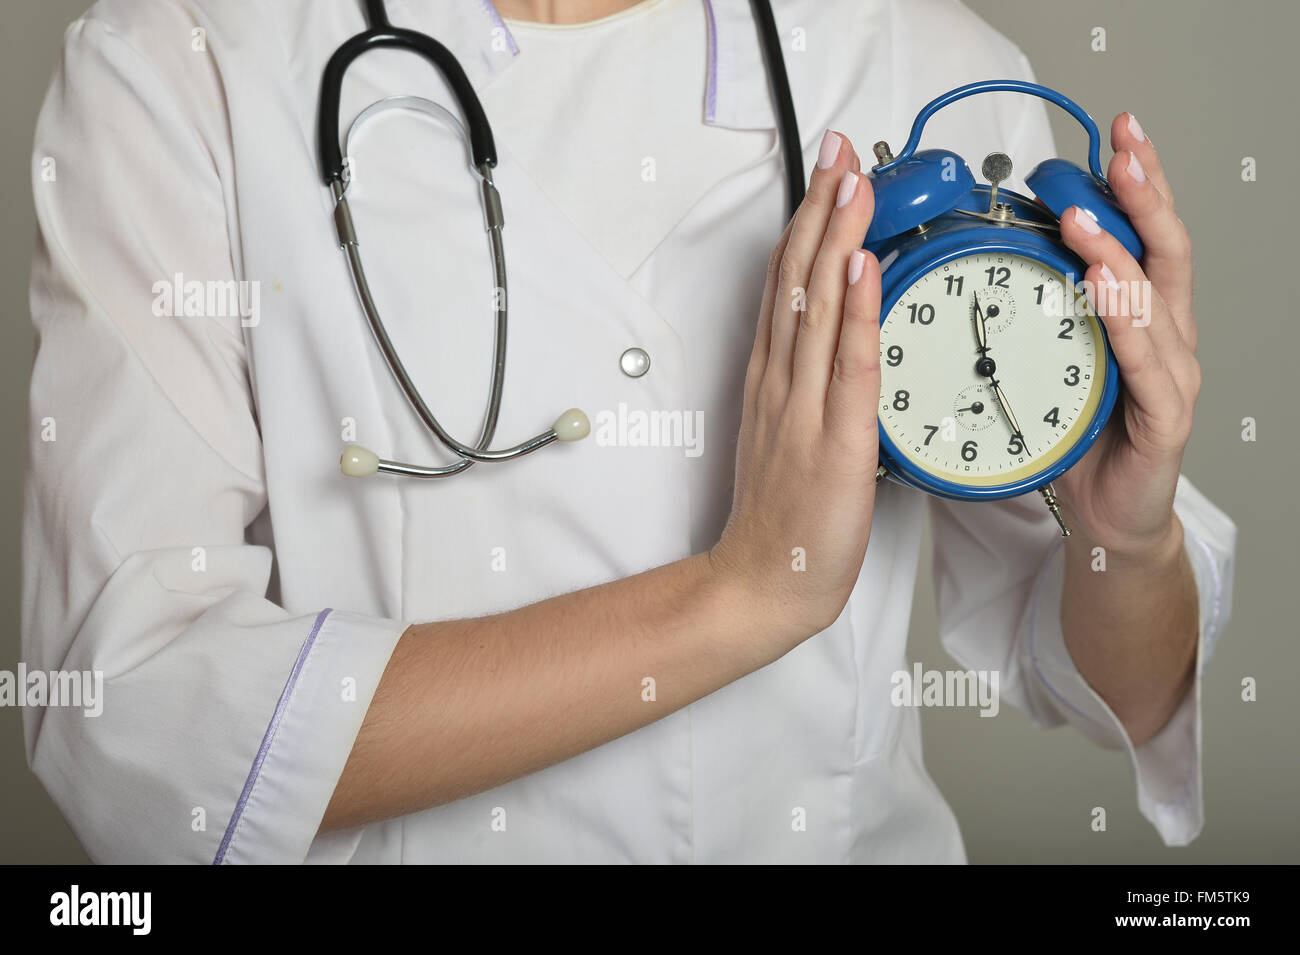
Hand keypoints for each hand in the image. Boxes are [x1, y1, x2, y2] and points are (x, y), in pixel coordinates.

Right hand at [710, 130, 881, 639]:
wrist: (762, 581)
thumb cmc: (781, 517)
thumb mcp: (789, 437)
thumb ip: (807, 388)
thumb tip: (837, 347)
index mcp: (774, 379)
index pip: (788, 285)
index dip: (807, 224)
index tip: (827, 175)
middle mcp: (782, 381)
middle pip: (798, 280)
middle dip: (821, 209)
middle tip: (840, 150)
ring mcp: (803, 407)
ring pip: (818, 307)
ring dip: (837, 238)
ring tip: (852, 182)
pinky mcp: (833, 439)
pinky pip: (847, 363)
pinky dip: (856, 310)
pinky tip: (863, 266)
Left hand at [1056, 113, 1197, 559]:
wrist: (1106, 518)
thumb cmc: (1077, 439)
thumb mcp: (1050, 363)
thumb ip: (1035, 317)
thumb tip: (983, 265)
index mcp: (1138, 319)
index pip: (1145, 236)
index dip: (1136, 185)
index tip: (1118, 135)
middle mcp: (1164, 337)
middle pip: (1166, 250)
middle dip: (1145, 194)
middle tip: (1122, 147)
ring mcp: (1172, 377)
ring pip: (1154, 301)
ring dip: (1118, 252)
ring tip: (1085, 214)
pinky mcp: (1165, 420)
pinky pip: (1148, 366)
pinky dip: (1125, 324)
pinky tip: (1103, 292)